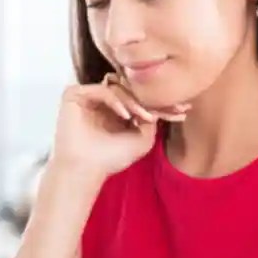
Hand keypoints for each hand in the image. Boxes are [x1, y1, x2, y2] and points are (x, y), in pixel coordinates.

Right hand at [49, 73, 189, 177]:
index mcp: (115, 110)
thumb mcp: (143, 139)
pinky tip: (124, 115)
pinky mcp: (74, 95)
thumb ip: (153, 119)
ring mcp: (88, 97)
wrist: (85, 169)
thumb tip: (161, 104)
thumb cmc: (110, 158)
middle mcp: (102, 101)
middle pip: (130, 91)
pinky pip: (101, 90)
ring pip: (118, 89)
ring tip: (144, 117)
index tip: (183, 110)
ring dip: (135, 102)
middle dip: (151, 100)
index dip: (160, 104)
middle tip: (170, 108)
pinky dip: (115, 100)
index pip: (139, 100)